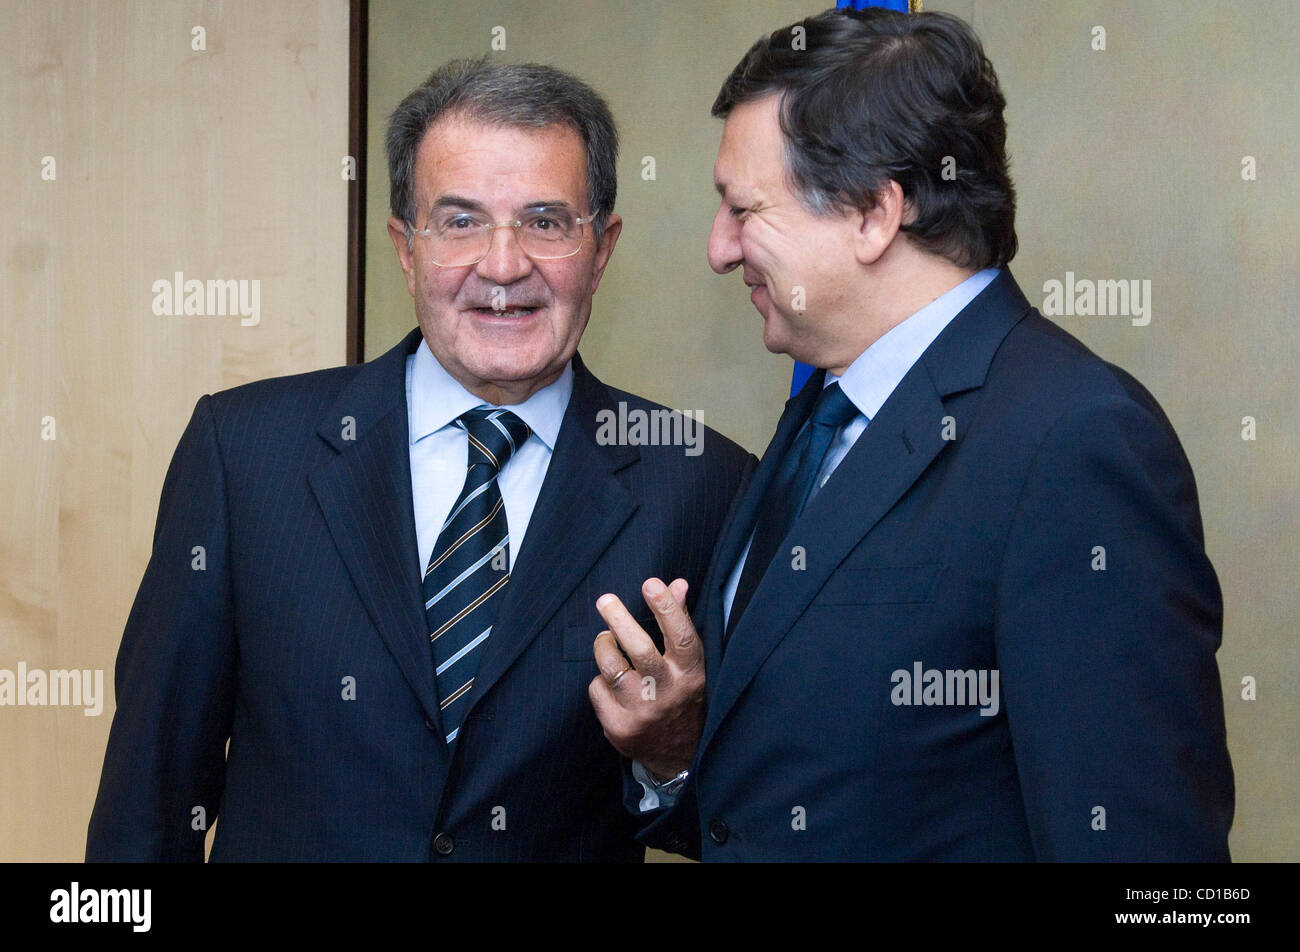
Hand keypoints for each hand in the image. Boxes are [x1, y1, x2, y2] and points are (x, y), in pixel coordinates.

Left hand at [588, 577, 705, 781]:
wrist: (679, 756)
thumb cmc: (683, 696)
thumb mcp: (691, 664)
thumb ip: (681, 622)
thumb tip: (677, 584)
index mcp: (691, 674)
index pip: (681, 636)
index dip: (666, 608)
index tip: (651, 584)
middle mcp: (669, 693)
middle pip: (640, 651)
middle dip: (620, 620)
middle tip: (605, 599)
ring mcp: (643, 713)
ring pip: (611, 667)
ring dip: (604, 645)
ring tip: (606, 639)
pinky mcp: (619, 727)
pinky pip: (597, 689)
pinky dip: (600, 680)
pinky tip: (611, 682)